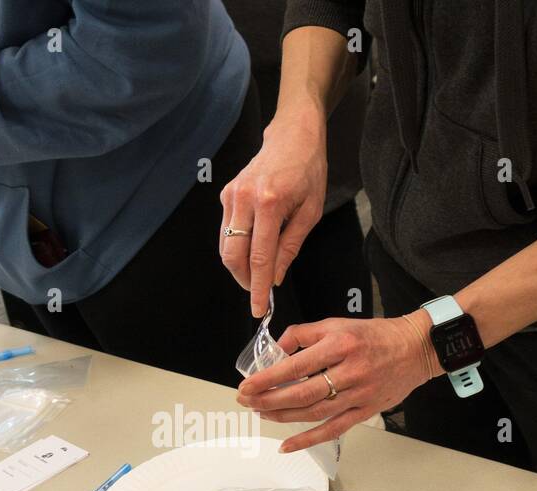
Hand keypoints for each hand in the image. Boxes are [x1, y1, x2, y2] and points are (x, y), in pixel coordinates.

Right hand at [219, 107, 327, 317]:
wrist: (292, 135)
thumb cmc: (308, 170)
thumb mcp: (311, 212)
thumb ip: (290, 246)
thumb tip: (274, 277)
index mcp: (270, 203)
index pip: (259, 257)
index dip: (256, 287)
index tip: (258, 308)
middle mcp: (244, 199)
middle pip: (233, 255)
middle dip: (243, 280)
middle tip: (257, 291)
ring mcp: (231, 195)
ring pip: (225, 246)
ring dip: (238, 266)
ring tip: (256, 273)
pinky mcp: (225, 194)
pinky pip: (226, 231)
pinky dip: (237, 247)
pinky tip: (252, 248)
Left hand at [236, 314, 437, 452]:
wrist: (416, 348)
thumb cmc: (376, 335)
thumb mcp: (337, 323)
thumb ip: (304, 334)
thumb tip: (278, 349)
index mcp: (340, 346)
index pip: (296, 366)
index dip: (268, 378)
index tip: (248, 384)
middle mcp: (349, 372)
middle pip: (302, 393)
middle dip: (269, 399)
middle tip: (247, 400)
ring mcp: (358, 395)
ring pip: (314, 413)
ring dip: (283, 416)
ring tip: (261, 413)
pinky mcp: (365, 412)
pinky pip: (332, 430)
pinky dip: (307, 440)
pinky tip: (287, 445)